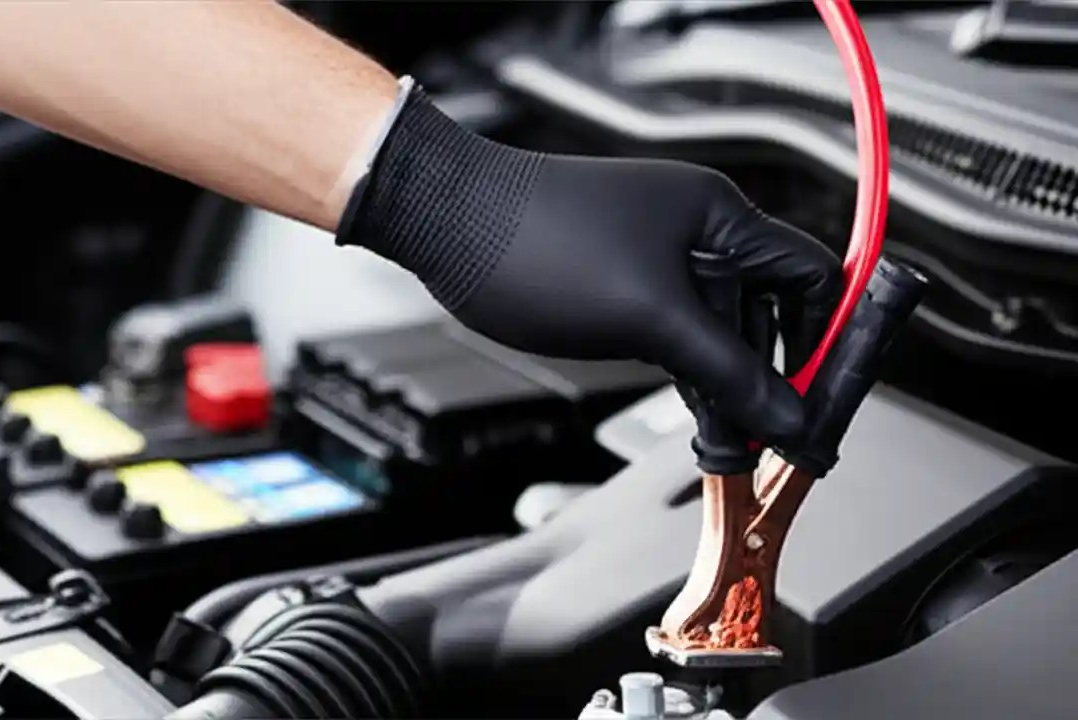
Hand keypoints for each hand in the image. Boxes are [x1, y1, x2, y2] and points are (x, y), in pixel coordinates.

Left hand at [339, 89, 840, 444]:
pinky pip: (678, 333)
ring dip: (728, 382)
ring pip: (720, 329)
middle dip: (770, 372)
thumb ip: (727, 369)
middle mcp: (696, 234)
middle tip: (768, 434)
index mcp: (720, 218)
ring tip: (730, 439)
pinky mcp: (624, 287)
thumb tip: (785, 413)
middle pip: (767, 309)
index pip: (810, 277)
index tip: (816, 397)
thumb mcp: (650, 317)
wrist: (448, 224)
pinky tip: (697, 414)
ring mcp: (657, 260)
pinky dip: (691, 373)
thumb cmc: (540, 244)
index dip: (822, 338)